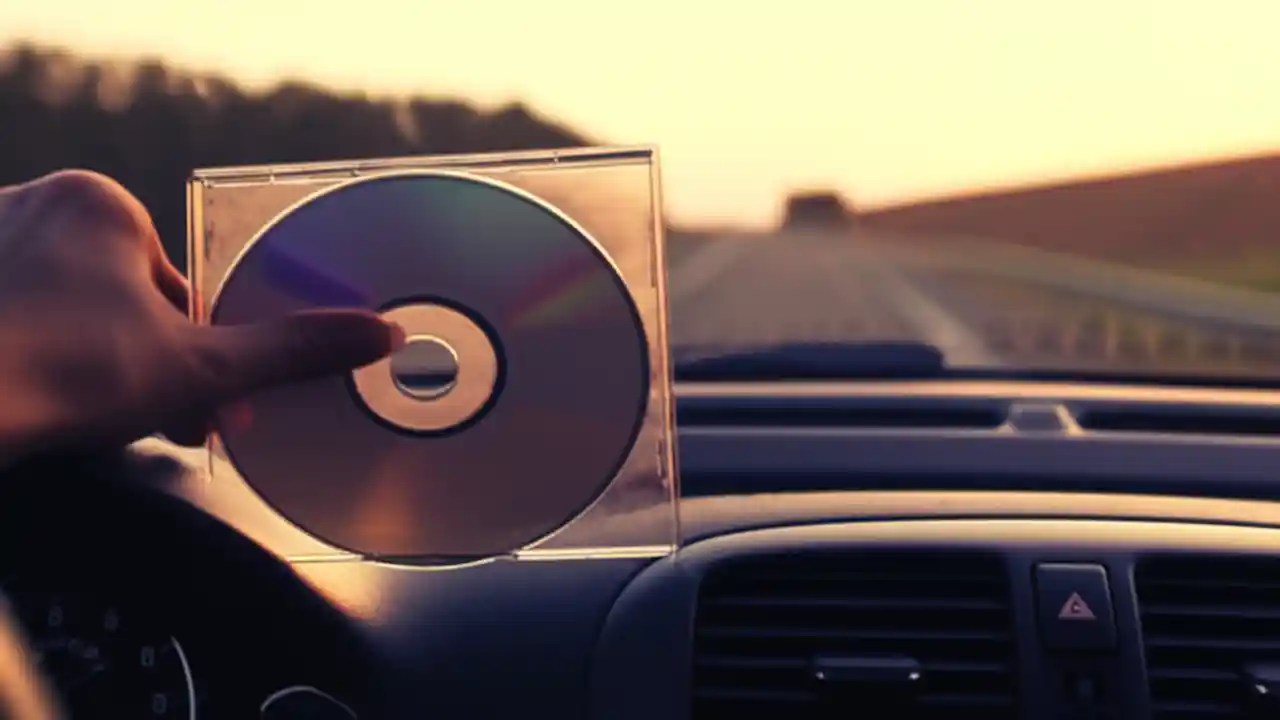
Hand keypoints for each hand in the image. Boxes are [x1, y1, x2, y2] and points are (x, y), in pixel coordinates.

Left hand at [0, 170, 398, 464]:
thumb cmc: (58, 376)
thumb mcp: (202, 370)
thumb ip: (294, 351)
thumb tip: (379, 334)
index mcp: (101, 205)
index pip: (174, 286)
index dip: (194, 351)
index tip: (193, 398)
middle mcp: (32, 206)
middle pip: (119, 301)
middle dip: (143, 366)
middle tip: (150, 417)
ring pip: (65, 315)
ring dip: (92, 368)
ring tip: (87, 416)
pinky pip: (16, 325)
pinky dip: (33, 364)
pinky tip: (36, 405)